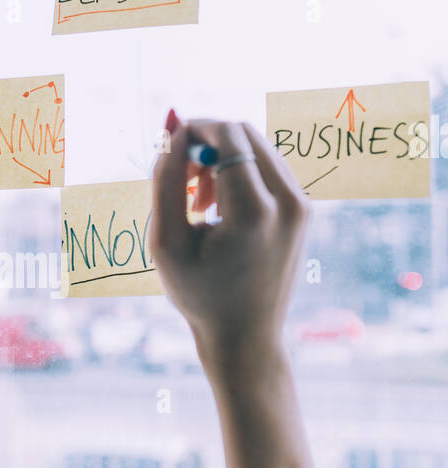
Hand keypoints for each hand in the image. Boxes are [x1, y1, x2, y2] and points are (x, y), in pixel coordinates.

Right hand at [150, 113, 309, 368]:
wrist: (246, 337)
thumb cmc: (200, 296)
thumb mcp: (166, 243)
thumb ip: (165, 182)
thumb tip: (173, 131)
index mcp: (254, 212)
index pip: (229, 136)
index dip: (194, 129)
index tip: (169, 150)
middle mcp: (288, 202)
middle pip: (245, 133)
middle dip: (206, 143)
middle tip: (181, 182)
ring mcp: (302, 205)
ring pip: (257, 147)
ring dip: (221, 158)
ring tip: (197, 203)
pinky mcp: (303, 209)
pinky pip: (268, 167)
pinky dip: (239, 173)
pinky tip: (218, 210)